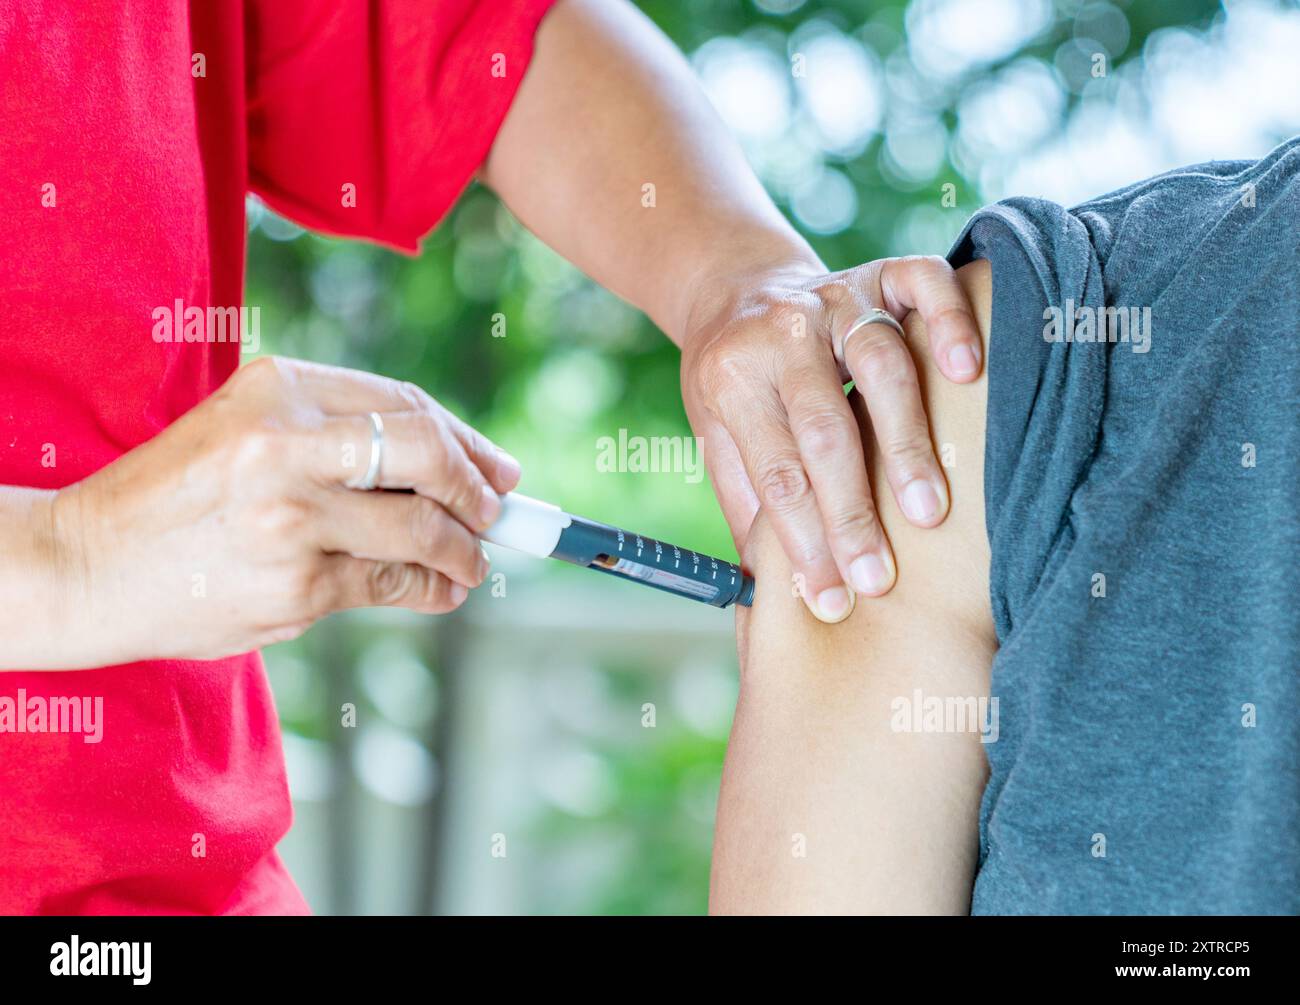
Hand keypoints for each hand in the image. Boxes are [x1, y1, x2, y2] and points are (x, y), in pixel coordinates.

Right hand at [53, 356, 521, 663]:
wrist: (84, 564)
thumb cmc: (178, 496)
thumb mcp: (246, 428)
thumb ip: (339, 435)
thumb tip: (461, 463)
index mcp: (280, 387)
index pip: (406, 405)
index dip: (467, 441)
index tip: (497, 469)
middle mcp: (288, 444)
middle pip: (427, 453)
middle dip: (478, 489)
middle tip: (496, 513)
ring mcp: (293, 518)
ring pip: (422, 528)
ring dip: (466, 550)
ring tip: (472, 563)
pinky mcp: (296, 586)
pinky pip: (392, 584)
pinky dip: (432, 589)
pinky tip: (440, 590)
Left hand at [680, 255, 981, 621]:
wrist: (732, 285)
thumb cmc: (732, 380)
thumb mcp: (714, 436)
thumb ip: (746, 503)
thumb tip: (768, 592)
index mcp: (733, 380)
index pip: (775, 472)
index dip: (803, 541)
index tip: (832, 602)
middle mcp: (782, 333)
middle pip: (823, 428)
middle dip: (853, 511)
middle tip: (880, 579)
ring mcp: (834, 297)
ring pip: (877, 364)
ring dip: (908, 439)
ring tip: (929, 511)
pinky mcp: (879, 272)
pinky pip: (923, 283)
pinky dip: (949, 323)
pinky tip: (967, 373)